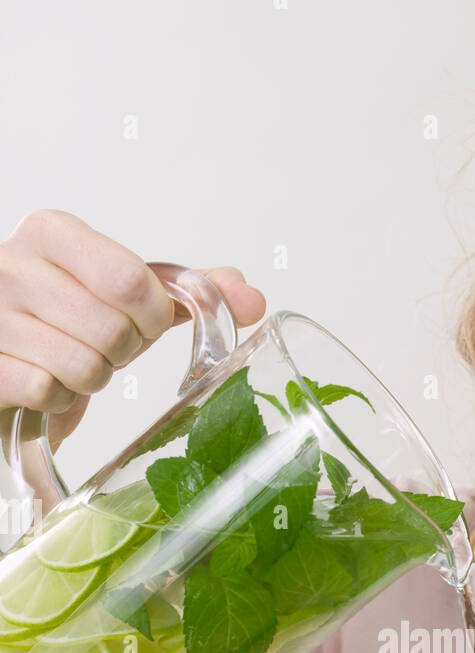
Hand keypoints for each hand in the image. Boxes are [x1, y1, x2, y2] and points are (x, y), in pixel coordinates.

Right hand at [0, 208, 266, 449]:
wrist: (10, 362)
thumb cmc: (72, 326)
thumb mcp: (129, 301)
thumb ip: (189, 293)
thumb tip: (253, 298)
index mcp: (52, 233)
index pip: (132, 281)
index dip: (153, 316)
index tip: (144, 323)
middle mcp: (11, 263)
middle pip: (113, 329)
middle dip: (121, 353)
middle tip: (103, 349)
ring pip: (82, 366)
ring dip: (90, 379)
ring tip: (72, 364)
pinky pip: (46, 391)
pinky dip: (57, 400)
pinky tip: (46, 384)